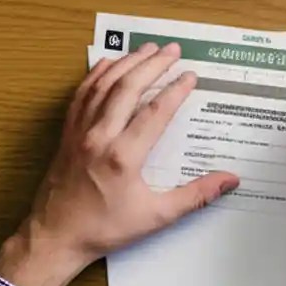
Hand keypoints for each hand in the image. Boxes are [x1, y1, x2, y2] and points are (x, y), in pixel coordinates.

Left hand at [0, 42, 238, 285]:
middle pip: (128, 88)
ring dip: (126, 63)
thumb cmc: (104, 228)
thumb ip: (195, 196)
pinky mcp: (67, 134)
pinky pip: (82, 95)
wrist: (56, 236)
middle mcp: (99, 137)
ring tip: (146, 48)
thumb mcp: (156, 216)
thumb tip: (229, 180)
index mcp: (123, 157)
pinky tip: (108, 63)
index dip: (175, 90)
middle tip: (172, 50)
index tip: (190, 75)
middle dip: (152, 65)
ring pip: (103, 86)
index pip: (155, 112)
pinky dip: (96, 75)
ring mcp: (79, 132)